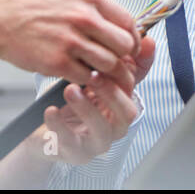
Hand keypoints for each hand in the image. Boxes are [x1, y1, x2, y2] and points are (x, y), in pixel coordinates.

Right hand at [0, 0, 139, 87]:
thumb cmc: (31, 6)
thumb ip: (94, 8)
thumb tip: (119, 26)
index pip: (128, 22)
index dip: (133, 39)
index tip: (130, 48)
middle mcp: (84, 17)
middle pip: (124, 45)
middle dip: (123, 57)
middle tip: (115, 63)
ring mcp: (71, 41)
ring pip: (109, 64)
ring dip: (105, 71)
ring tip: (96, 70)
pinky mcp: (57, 62)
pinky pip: (86, 77)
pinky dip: (85, 79)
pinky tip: (77, 74)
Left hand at [36, 36, 155, 164]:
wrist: (46, 131)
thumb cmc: (76, 102)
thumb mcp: (96, 77)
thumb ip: (120, 60)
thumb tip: (148, 40)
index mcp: (122, 106)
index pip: (133, 91)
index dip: (124, 75)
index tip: (107, 57)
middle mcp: (115, 126)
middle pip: (127, 113)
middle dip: (111, 93)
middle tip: (92, 74)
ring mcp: (97, 142)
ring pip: (102, 130)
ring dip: (87, 108)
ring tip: (69, 90)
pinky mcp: (75, 153)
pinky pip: (70, 142)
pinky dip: (60, 126)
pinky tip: (51, 111)